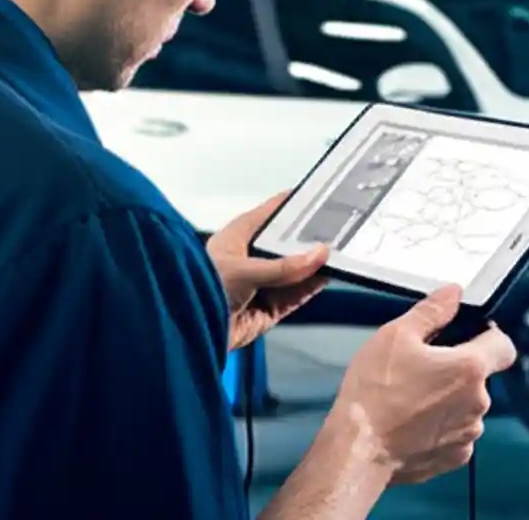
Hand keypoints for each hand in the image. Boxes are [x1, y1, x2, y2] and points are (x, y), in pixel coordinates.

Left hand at [206, 191, 329, 350]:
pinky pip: (297, 294)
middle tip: (338, 229)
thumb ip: (283, 267)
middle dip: (311, 239)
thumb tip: (319, 255)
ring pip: (297, 270)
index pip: (273, 212)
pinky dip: (312, 286)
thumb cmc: (200, 288)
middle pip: (290, 244)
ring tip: (340, 252)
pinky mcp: (270, 307)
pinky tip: (328, 275)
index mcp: (240, 235)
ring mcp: (263, 283)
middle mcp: (253, 257)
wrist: (188, 333)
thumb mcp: (243, 270)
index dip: (296, 204)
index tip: (321, 196)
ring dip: (315, 265)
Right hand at [329, 285, 516, 485]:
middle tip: (422, 367)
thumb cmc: (374, 395)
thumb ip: (431, 311)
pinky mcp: (455, 456)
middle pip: (480, 376)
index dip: (489, 335)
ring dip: (449, 398)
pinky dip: (440, 426)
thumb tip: (452, 294)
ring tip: (411, 397)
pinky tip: (412, 420)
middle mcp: (478, 402)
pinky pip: (456, 432)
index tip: (471, 334)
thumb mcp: (395, 336)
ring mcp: (468, 433)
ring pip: (467, 405)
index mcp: (470, 368)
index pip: (504, 344)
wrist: (358, 450)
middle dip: (457, 369)